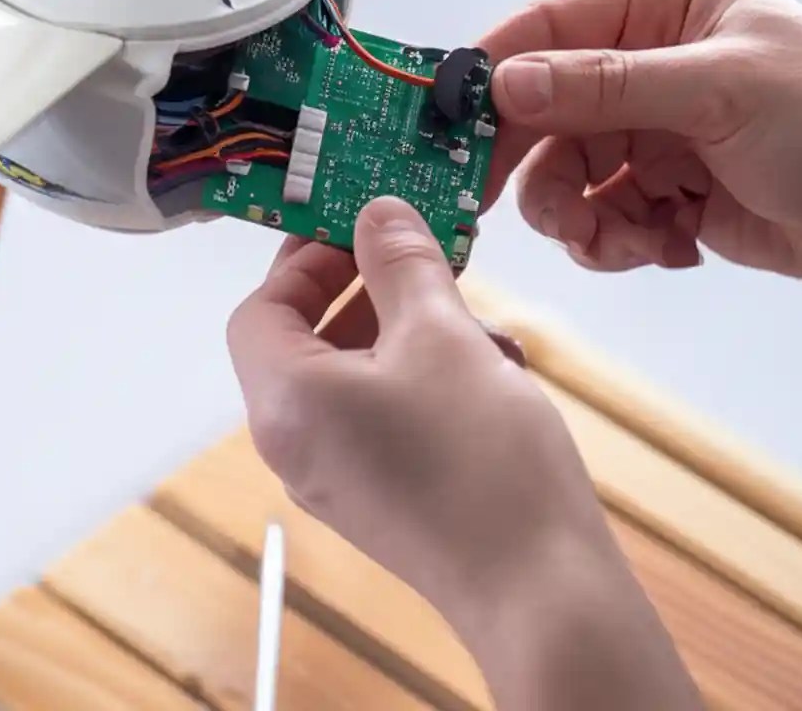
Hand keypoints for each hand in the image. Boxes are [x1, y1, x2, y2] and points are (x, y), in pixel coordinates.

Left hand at [228, 197, 701, 709]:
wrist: (539, 590)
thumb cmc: (481, 457)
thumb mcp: (443, 336)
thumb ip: (402, 264)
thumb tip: (376, 211)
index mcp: (285, 401)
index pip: (262, 308)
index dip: (306, 259)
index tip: (362, 226)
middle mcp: (296, 446)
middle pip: (308, 343)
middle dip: (371, 292)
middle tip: (426, 257)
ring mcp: (338, 481)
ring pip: (357, 380)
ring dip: (410, 336)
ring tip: (477, 323)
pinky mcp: (383, 503)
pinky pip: (384, 420)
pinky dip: (425, 383)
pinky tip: (491, 374)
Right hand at [481, 0, 801, 284]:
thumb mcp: (723, 91)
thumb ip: (609, 86)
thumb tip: (512, 83)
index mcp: (665, 9)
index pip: (551, 28)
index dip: (495, 75)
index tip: (449, 124)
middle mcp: (651, 69)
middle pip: (545, 116)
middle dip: (531, 169)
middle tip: (494, 210)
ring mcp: (656, 135)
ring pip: (567, 180)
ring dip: (580, 219)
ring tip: (621, 239)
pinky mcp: (666, 196)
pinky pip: (603, 222)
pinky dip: (619, 244)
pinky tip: (667, 247)